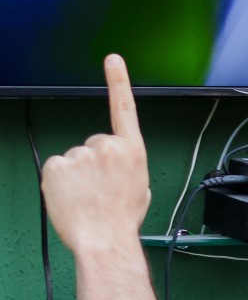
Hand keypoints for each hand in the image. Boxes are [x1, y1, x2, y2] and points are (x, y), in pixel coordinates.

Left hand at [41, 55, 151, 257]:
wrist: (103, 239)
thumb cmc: (122, 220)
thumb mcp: (140, 188)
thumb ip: (128, 167)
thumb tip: (115, 166)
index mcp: (132, 151)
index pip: (124, 108)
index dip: (118, 82)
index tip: (112, 60)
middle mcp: (107, 146)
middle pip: (94, 145)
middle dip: (93, 163)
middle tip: (99, 189)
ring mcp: (80, 154)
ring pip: (73, 159)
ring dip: (76, 175)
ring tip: (86, 197)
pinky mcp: (56, 165)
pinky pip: (56, 168)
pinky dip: (59, 182)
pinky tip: (70, 197)